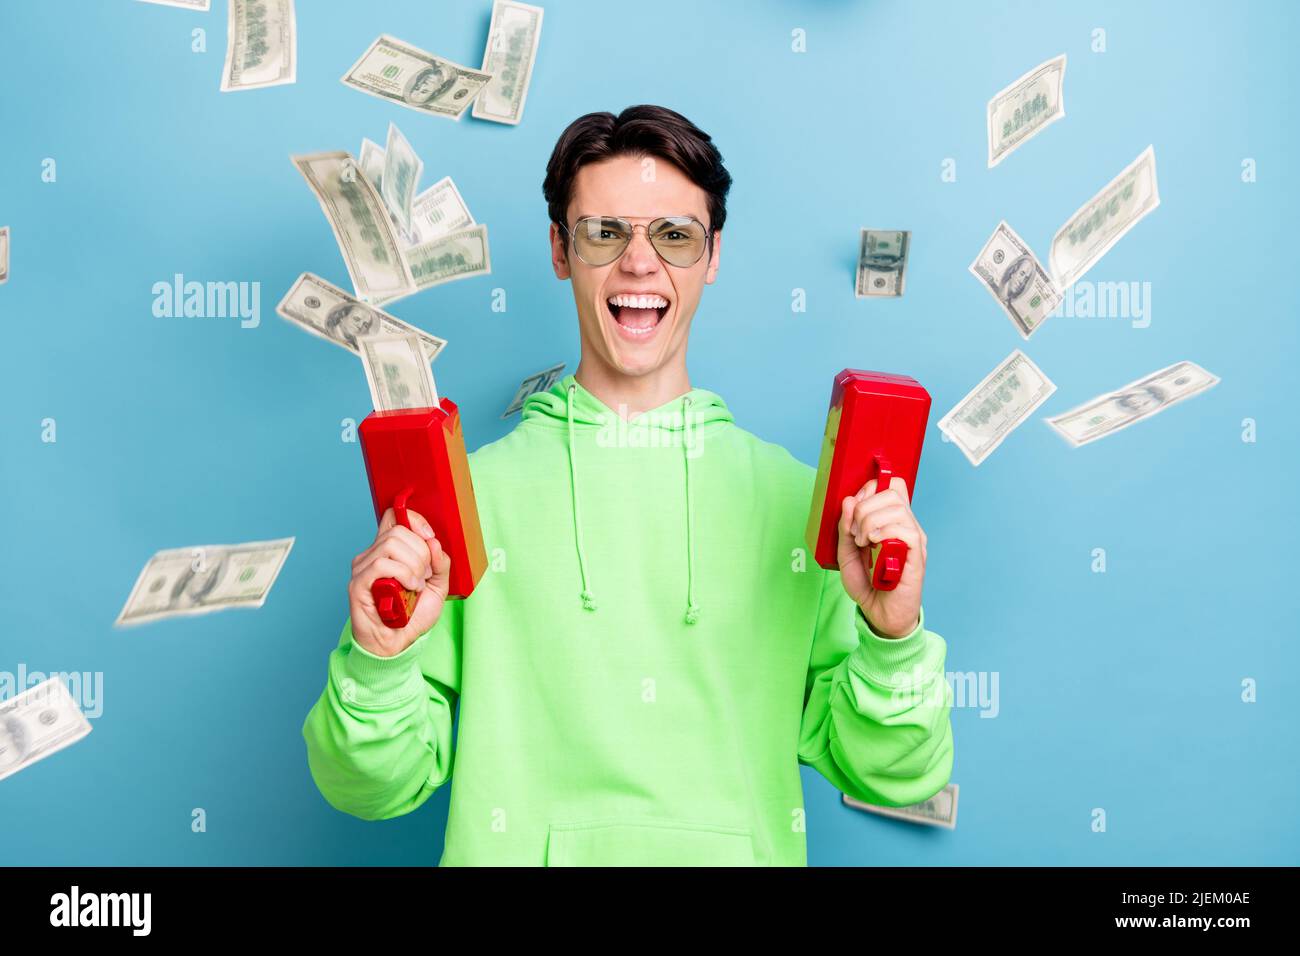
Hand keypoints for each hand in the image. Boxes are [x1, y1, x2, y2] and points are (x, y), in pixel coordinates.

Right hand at [348, 507, 451, 656]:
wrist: (398, 643)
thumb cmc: (412, 615)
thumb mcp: (438, 586)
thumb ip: (441, 564)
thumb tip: (434, 542)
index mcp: (389, 551)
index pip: (394, 516)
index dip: (414, 520)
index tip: (430, 538)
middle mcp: (372, 554)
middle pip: (398, 531)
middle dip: (421, 552)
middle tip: (425, 576)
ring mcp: (362, 568)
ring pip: (390, 544)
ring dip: (413, 565)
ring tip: (417, 585)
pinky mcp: (358, 583)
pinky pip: (381, 564)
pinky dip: (403, 574)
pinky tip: (409, 589)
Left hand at [836, 477, 925, 637]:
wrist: (880, 614)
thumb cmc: (868, 584)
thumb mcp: (846, 553)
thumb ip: (845, 528)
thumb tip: (849, 500)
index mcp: (892, 520)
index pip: (890, 485)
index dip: (869, 490)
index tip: (853, 511)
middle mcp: (906, 525)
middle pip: (891, 492)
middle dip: (865, 508)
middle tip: (855, 534)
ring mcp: (913, 538)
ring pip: (896, 508)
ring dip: (870, 521)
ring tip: (862, 543)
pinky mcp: (916, 554)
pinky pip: (905, 530)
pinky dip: (883, 533)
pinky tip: (873, 546)